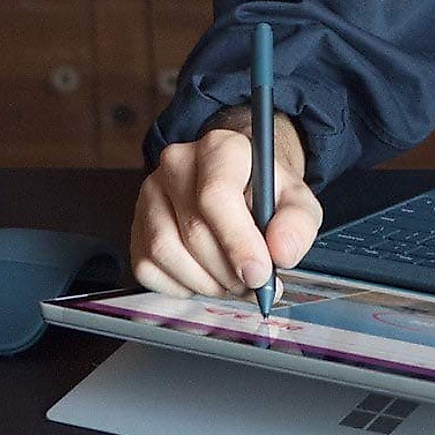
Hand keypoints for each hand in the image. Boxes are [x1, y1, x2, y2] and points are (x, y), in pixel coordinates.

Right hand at [131, 110, 321, 298]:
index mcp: (220, 149)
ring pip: (166, 252)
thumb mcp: (297, 201)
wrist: (240, 184)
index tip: (259, 274)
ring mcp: (151, 194)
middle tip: (254, 284)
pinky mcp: (136, 225)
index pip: (216, 196)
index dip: (239, 243)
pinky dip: (182, 286)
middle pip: (194, 232)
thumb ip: (297, 225)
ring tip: (233, 282)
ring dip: (206, 282)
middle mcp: (177, 164)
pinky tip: (207, 276)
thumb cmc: (266, 192)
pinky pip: (148, 268)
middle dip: (229, 272)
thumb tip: (282, 253)